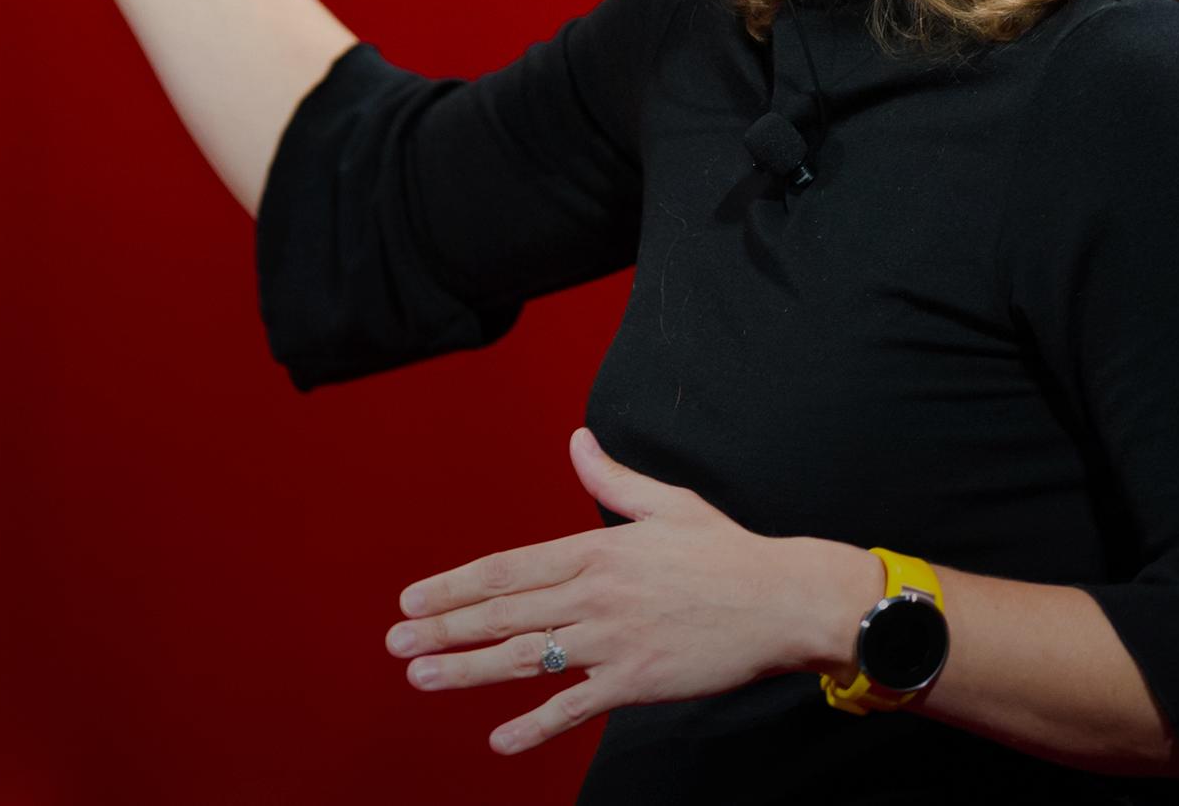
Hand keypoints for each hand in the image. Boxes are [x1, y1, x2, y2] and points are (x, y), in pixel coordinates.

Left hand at [384, 428, 858, 755]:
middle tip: (395, 640)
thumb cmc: (727, 553)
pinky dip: (534, 724)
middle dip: (443, 628)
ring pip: (524, 658)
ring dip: (467, 670)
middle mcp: (593, 594)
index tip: (413, 598)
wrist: (784, 602)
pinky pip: (573, 705)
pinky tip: (499, 738)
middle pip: (502, 613)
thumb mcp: (667, 503)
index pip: (507, 569)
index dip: (454, 585)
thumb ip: (611, 479)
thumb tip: (577, 440)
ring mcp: (612, 640)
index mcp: (594, 550)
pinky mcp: (636, 681)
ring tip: (421, 676)